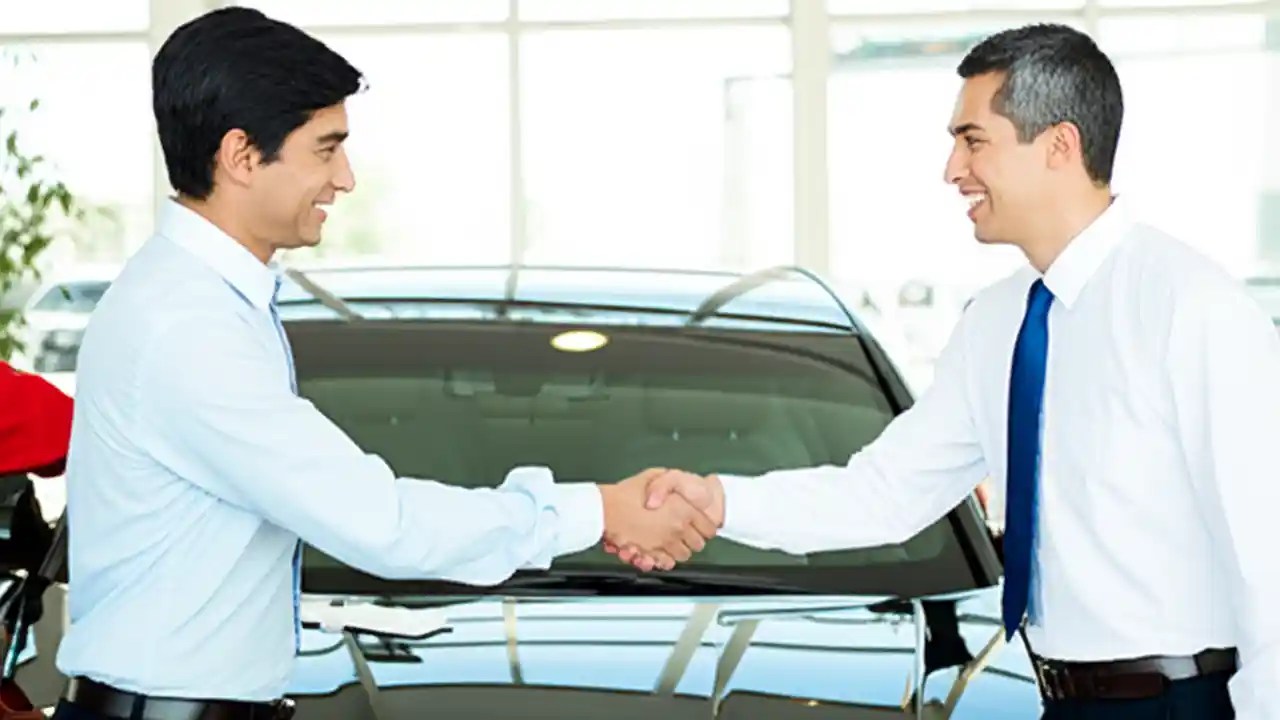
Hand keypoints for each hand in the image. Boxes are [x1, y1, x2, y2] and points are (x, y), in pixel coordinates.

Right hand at [599, 468, 717, 570]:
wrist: (604, 510)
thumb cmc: (625, 494)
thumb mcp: (653, 476)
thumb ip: (670, 480)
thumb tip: (678, 486)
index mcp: (682, 509)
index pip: (709, 527)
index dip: (706, 526)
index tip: (703, 525)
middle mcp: (677, 528)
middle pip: (699, 543)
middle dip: (694, 539)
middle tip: (689, 534)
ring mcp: (664, 543)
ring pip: (684, 555)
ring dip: (681, 549)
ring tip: (675, 542)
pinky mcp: (651, 553)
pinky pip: (667, 562)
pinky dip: (666, 559)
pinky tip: (663, 552)